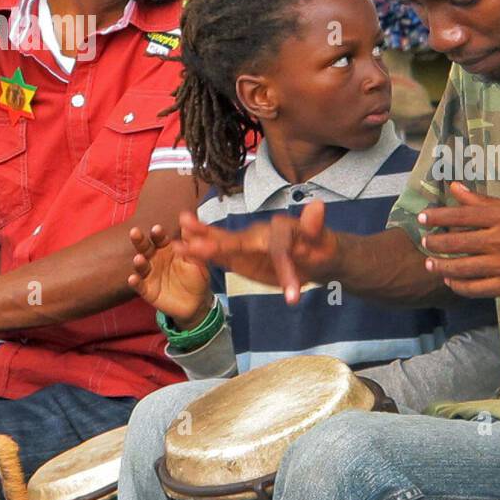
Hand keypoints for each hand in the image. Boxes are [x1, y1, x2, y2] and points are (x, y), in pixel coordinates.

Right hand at [126, 223, 211, 328]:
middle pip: (145, 247)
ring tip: (139, 258)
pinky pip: (140, 286)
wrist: (198, 301)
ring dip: (139, 261)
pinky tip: (132, 279)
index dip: (158, 233)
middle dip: (139, 240)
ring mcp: (150, 275)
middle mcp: (155, 259)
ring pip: (141, 266)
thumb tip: (189, 222)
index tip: (157, 229)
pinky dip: (135, 282)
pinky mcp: (148, 290)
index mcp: (167, 249)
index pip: (160, 238)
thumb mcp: (197, 259)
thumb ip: (191, 243)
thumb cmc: (197, 276)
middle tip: (135, 232)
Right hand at [175, 203, 339, 305]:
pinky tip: (180, 249)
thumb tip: (317, 206)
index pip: (275, 246)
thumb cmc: (319, 247)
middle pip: (237, 239)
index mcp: (279, 231)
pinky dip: (200, 252)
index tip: (292, 293)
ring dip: (201, 243)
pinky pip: (219, 254)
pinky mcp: (239, 257)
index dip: (279, 265)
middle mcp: (258, 234)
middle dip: (218, 244)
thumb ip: (315, 227)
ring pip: (222, 243)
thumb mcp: (322, 240)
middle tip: (195, 245)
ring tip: (177, 245)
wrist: (314, 255)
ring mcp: (246, 245)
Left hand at [418, 182, 499, 298]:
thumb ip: (484, 201)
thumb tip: (455, 188)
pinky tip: (450, 281)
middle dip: (434, 242)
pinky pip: (475, 288)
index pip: (462, 215)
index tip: (422, 218)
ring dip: (441, 266)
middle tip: (423, 242)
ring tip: (429, 264)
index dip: (438, 216)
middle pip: (457, 242)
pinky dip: (458, 286)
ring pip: (462, 268)